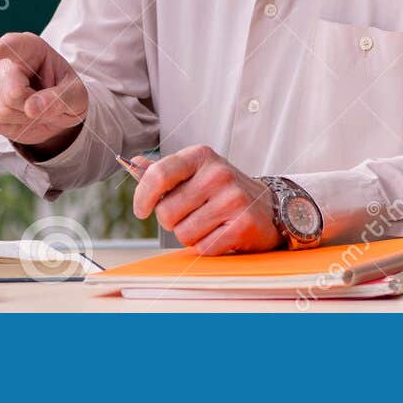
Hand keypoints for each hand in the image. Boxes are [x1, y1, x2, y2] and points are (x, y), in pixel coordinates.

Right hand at [0, 32, 87, 151]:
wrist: (49, 108)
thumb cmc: (62, 93)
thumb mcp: (76, 96)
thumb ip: (60, 99)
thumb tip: (32, 107)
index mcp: (30, 48)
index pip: (14, 45)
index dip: (4, 48)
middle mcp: (2, 59)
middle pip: (11, 94)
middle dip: (30, 108)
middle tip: (41, 104)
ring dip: (20, 120)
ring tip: (29, 109)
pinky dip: (7, 128)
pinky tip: (16, 116)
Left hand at [130, 144, 281, 254]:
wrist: (269, 207)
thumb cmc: (222, 190)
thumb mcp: (195, 172)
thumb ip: (164, 171)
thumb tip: (133, 163)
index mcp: (200, 156)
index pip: (158, 175)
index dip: (142, 197)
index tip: (141, 210)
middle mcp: (217, 174)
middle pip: (166, 212)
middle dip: (172, 221)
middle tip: (190, 215)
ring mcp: (232, 199)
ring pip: (183, 233)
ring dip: (190, 235)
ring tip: (208, 224)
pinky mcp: (243, 225)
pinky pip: (203, 248)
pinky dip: (207, 247)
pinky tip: (221, 234)